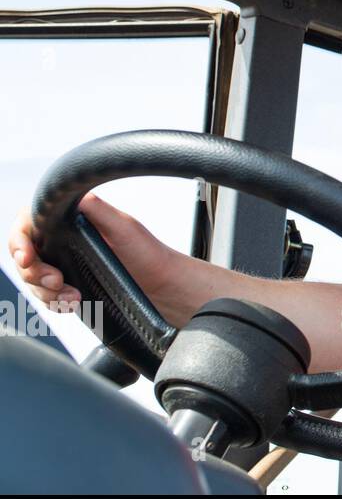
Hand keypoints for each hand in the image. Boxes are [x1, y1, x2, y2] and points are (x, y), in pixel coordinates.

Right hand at [8, 192, 180, 314]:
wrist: (164, 288)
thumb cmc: (149, 254)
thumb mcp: (123, 227)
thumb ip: (96, 209)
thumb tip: (74, 196)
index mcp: (73, 221)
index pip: (29, 225)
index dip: (19, 241)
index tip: (27, 257)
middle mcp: (66, 241)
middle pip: (25, 256)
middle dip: (34, 273)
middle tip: (57, 281)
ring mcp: (67, 265)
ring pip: (34, 280)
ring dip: (46, 292)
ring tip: (72, 296)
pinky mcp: (71, 287)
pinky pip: (48, 298)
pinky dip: (56, 303)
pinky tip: (73, 303)